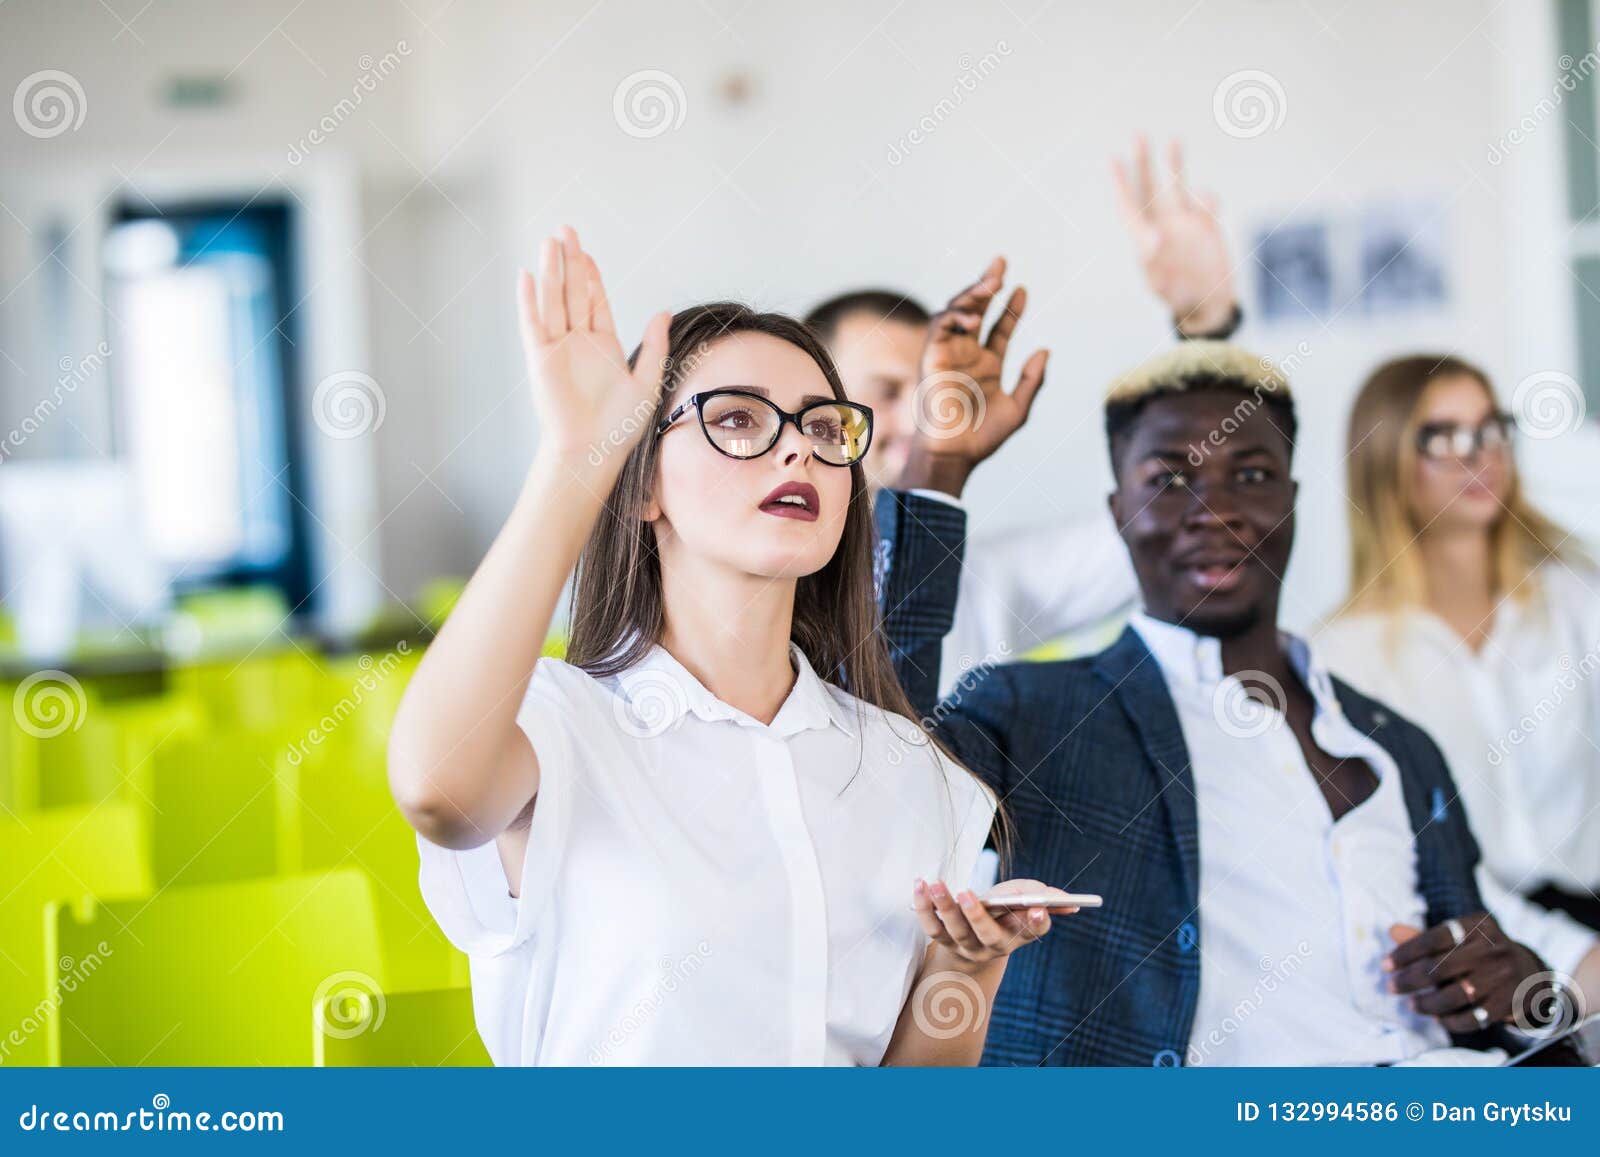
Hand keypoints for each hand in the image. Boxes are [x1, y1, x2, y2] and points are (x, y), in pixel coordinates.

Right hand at [518, 225, 671, 470]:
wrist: (592, 449)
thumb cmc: (619, 425)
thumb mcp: (647, 381)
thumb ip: (654, 345)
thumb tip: (664, 312)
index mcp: (604, 345)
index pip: (595, 301)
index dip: (591, 276)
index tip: (587, 253)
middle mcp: (579, 342)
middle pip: (572, 292)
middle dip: (569, 261)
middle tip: (565, 230)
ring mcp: (557, 348)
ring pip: (553, 300)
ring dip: (550, 271)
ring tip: (549, 242)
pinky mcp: (539, 357)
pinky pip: (533, 323)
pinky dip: (529, 300)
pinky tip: (526, 275)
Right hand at [899, 257, 1048, 495]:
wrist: (955, 452)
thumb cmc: (983, 436)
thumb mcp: (1018, 407)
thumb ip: (1032, 380)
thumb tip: (1045, 350)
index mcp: (988, 364)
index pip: (1001, 327)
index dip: (1012, 308)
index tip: (1023, 289)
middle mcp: (968, 354)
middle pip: (977, 310)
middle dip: (988, 285)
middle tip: (1001, 262)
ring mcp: (949, 353)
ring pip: (957, 312)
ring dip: (971, 293)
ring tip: (991, 281)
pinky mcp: (932, 356)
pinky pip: (940, 326)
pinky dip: (954, 315)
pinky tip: (972, 314)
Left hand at [912, 877, 1075, 971]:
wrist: (976, 936)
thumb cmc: (1005, 910)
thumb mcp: (1022, 899)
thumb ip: (1041, 895)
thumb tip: (1064, 899)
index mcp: (1018, 933)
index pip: (1031, 930)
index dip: (1036, 921)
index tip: (1039, 908)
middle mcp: (994, 945)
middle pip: (987, 935)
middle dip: (977, 915)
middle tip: (966, 893)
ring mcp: (967, 946)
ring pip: (955, 931)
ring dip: (944, 906)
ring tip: (935, 883)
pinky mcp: (944, 940)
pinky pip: (932, 927)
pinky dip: (923, 907)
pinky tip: (920, 884)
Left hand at [1111, 136, 1236, 334]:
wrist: (1208, 303)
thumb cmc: (1177, 296)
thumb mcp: (1160, 282)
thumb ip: (1153, 259)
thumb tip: (1151, 237)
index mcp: (1143, 237)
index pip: (1128, 205)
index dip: (1121, 184)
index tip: (1112, 160)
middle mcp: (1162, 224)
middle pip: (1150, 188)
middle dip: (1144, 163)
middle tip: (1138, 136)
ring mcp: (1184, 223)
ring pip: (1177, 186)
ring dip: (1174, 165)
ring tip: (1173, 140)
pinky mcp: (1206, 225)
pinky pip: (1206, 202)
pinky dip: (1206, 199)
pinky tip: (1208, 208)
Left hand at [1384, 913, 1548, 1034]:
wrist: (1532, 973)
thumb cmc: (1482, 952)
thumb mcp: (1461, 937)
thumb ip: (1427, 937)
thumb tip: (1392, 931)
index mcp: (1478, 925)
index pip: (1434, 937)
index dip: (1406, 952)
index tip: (1385, 965)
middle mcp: (1494, 948)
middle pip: (1442, 967)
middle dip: (1411, 979)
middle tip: (1391, 987)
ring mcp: (1505, 976)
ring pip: (1457, 994)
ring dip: (1428, 1002)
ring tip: (1412, 1005)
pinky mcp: (1511, 1002)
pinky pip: (1475, 1017)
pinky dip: (1452, 1021)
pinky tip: (1437, 1018)